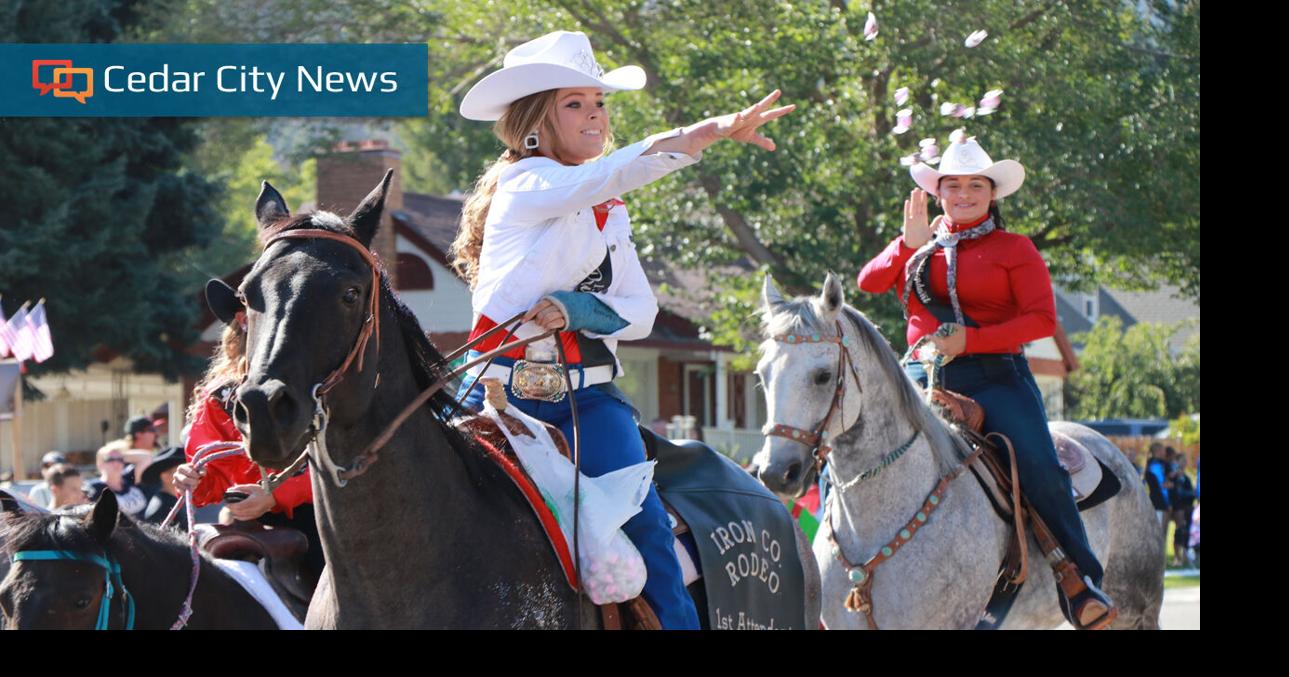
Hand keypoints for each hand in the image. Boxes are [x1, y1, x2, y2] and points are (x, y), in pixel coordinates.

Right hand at [173, 462, 204, 492]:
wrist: (192, 478)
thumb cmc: (196, 472)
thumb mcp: (200, 469)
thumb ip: (202, 470)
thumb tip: (202, 473)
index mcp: (181, 467)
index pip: (187, 471)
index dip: (194, 474)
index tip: (198, 476)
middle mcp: (176, 474)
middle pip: (184, 479)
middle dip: (193, 481)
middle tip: (198, 481)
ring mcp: (175, 482)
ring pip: (184, 486)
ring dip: (192, 486)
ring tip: (196, 484)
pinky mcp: (177, 489)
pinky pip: (182, 492)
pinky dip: (189, 491)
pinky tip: (192, 488)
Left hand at [226, 483, 276, 520]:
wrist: (274, 497)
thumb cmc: (263, 491)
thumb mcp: (252, 487)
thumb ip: (241, 488)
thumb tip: (231, 490)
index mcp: (252, 502)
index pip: (238, 506)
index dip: (230, 506)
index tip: (226, 504)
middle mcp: (254, 509)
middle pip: (238, 512)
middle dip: (231, 510)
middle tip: (226, 506)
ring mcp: (255, 514)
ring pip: (240, 517)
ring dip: (234, 514)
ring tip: (230, 509)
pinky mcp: (256, 516)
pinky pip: (245, 518)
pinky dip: (239, 517)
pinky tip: (236, 513)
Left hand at [522, 298, 567, 330]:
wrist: (582, 307)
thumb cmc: (564, 306)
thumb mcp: (555, 301)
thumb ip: (545, 306)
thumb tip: (531, 316)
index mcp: (552, 298)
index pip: (538, 306)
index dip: (529, 314)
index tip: (523, 321)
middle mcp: (557, 304)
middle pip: (542, 313)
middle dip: (538, 320)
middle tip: (539, 323)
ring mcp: (563, 311)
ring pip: (548, 318)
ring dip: (543, 323)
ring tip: (544, 325)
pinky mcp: (567, 319)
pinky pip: (556, 323)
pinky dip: (550, 326)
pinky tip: (548, 327)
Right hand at [680, 90, 795, 153]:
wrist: (721, 129)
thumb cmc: (736, 131)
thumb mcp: (751, 138)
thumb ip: (763, 141)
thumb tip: (774, 147)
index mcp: (757, 119)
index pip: (772, 114)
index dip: (783, 111)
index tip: (794, 106)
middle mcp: (751, 115)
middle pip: (762, 106)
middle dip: (769, 99)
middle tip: (778, 91)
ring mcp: (741, 117)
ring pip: (748, 112)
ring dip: (752, 109)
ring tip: (757, 106)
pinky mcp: (731, 122)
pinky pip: (734, 120)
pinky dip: (736, 118)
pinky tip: (738, 116)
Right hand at [903, 188, 941, 248]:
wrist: (914, 246)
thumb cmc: (922, 239)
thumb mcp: (930, 231)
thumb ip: (935, 223)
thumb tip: (941, 216)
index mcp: (923, 218)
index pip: (923, 206)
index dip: (924, 199)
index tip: (924, 192)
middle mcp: (917, 217)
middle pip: (918, 205)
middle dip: (918, 197)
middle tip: (917, 188)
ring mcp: (912, 220)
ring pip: (913, 207)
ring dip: (913, 199)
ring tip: (913, 192)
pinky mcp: (907, 223)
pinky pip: (907, 214)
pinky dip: (907, 208)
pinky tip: (907, 202)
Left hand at [928, 324, 965, 356]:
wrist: (972, 340)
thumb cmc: (962, 332)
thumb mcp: (953, 326)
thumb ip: (944, 327)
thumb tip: (939, 329)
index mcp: (943, 342)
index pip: (933, 339)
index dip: (929, 337)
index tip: (927, 335)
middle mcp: (944, 349)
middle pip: (936, 345)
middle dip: (936, 340)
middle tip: (938, 336)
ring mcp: (948, 353)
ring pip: (940, 349)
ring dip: (940, 344)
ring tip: (943, 339)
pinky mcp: (952, 354)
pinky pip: (945, 351)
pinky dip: (944, 347)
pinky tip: (948, 343)